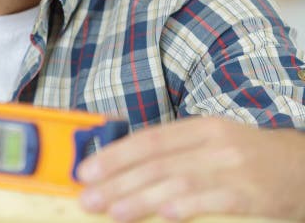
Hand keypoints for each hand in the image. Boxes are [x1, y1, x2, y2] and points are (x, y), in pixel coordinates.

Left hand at [77, 116, 304, 220]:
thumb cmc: (253, 160)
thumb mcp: (214, 144)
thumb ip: (175, 153)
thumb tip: (124, 168)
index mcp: (200, 128)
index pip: (148, 140)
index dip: (115, 155)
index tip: (85, 172)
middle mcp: (214, 143)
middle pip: (156, 162)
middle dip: (117, 181)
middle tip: (88, 197)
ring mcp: (234, 168)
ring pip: (178, 181)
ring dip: (141, 198)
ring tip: (113, 211)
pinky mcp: (254, 194)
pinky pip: (215, 199)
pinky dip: (188, 206)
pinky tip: (165, 214)